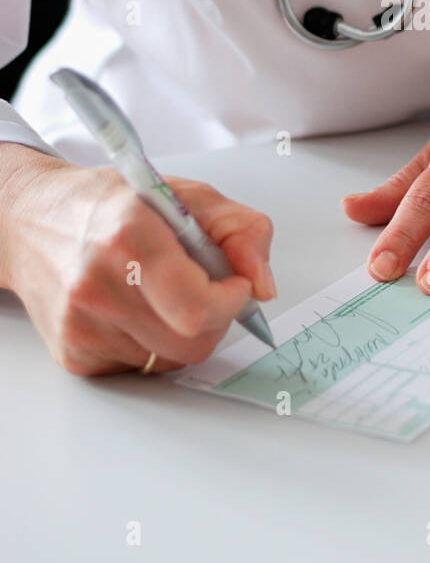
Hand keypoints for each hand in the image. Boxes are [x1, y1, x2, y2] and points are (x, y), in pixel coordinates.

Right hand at [4, 156, 276, 376]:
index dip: (230, 301)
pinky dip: (151, 343)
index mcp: (129, 235)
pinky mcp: (72, 354)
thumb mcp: (185, 195)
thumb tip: (263, 285)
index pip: (197, 305)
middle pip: (191, 342)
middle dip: (215, 319)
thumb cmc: (111, 206)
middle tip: (204, 289)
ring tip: (163, 293)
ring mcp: (81, 324)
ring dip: (184, 332)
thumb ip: (241, 230)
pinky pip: (139, 368)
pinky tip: (134, 309)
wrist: (33, 221)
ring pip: (169, 359)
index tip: (234, 285)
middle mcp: (98, 284)